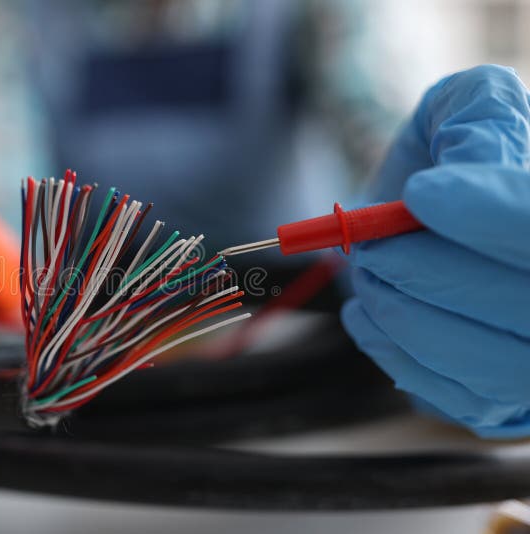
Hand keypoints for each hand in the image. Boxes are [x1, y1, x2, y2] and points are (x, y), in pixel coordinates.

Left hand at [341, 65, 529, 437]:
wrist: (440, 217)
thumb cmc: (454, 160)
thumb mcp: (467, 108)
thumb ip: (474, 114)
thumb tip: (464, 164)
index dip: (489, 212)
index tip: (419, 194)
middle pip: (522, 303)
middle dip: (427, 270)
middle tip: (369, 245)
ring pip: (486, 364)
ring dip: (403, 315)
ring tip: (367, 274)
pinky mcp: (505, 404)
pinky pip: (451, 395)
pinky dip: (394, 352)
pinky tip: (370, 313)